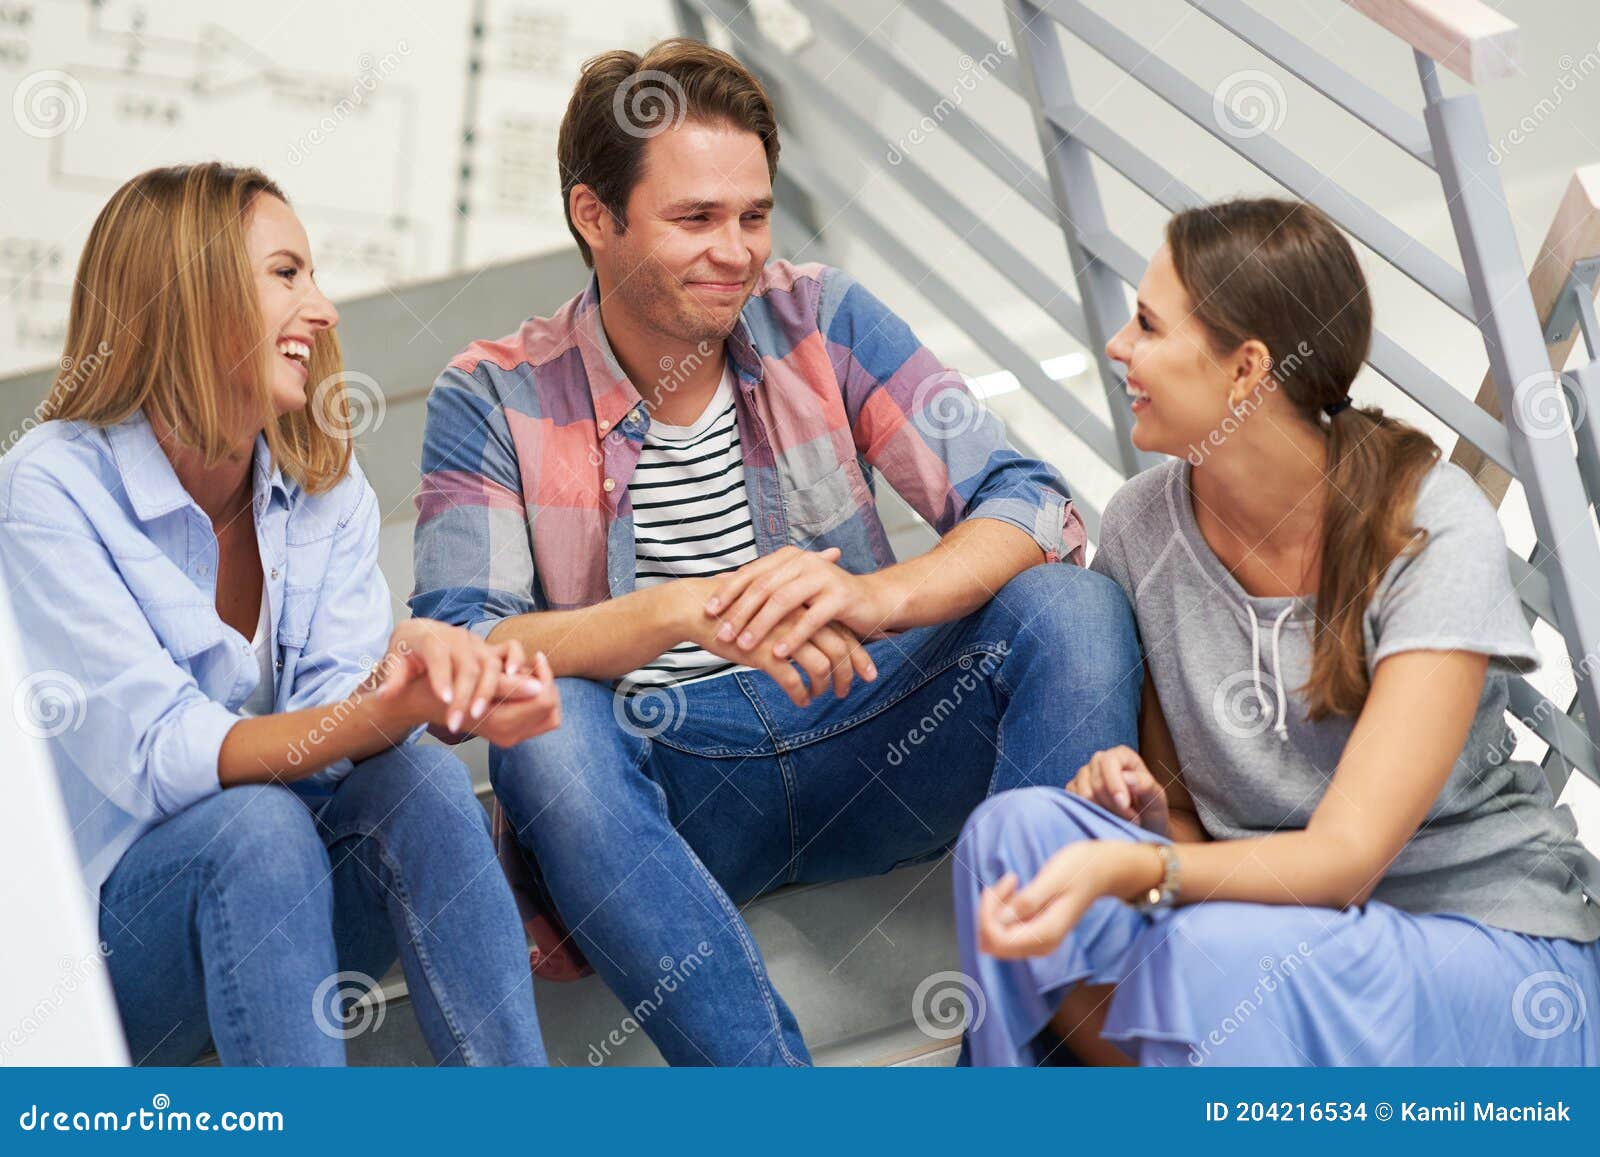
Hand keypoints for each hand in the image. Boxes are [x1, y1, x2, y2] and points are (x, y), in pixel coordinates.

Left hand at [369, 619, 542, 733]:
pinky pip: (511, 650)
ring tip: (477, 716)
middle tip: (456, 724)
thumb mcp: (394, 662)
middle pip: (466, 665)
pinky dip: (516, 662)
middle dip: (464, 696)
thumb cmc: (407, 652)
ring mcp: (476, 642)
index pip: (437, 654)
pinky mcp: (490, 648)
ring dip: (487, 691)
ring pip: (489, 664)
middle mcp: (456, 637)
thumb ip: (392, 678)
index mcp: (429, 637)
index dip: (442, 676)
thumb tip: (385, 694)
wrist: (422, 635)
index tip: (445, 700)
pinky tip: (516, 681)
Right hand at [432, 645, 560, 747]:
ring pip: (550, 713)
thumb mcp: (473, 680)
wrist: (420, 700)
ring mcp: (509, 735)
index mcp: (500, 724)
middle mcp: (508, 734)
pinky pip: (540, 717)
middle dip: (546, 683)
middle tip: (536, 662)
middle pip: (551, 708)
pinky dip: (537, 698)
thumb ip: (507, 686)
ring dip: (543, 690)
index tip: (537, 657)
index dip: (545, 677)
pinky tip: (522, 680)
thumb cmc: (442, 685)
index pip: (544, 701)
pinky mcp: (509, 730)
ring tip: (528, 670)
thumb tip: (539, 688)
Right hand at [689, 591, 875, 707]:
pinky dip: (800, 694)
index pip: (842, 630)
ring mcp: (783, 635)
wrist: (700, 610)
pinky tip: (801, 701)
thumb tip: (835, 550)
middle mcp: (799, 618)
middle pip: (839, 648)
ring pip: (821, 666)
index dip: (859, 654)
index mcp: (804, 604)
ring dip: (824, 686)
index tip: (868, 674)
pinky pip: (793, 680)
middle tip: (848, 691)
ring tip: (820, 696)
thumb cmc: (740, 603)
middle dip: (849, 674)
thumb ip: (808, 583)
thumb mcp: (775, 590)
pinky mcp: (765, 653)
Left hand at [702, 546, 894, 659]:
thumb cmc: (824, 599)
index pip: (751, 574)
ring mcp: (823, 577)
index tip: (707, 612)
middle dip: (739, 613)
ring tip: (744, 646)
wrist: (871, 601)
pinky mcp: (840, 596)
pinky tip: (779, 654)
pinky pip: (811, 619)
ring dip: (761, 625)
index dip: (728, 592)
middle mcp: (804, 562)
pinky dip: (793, 637)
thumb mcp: (791, 589)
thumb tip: (720, 581)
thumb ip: (762, 585)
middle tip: (722, 634)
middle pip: (763, 588)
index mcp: (788, 558)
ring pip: (783, 601)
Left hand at [977, 841, 1162, 958]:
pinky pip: (1005, 929)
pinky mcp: (1034, 932)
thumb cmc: (1080, 869)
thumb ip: (1028, 900)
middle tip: (1008, 882)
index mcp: (1047, 934)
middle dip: (989, 912)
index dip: (987, 914)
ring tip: (1012, 882)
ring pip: (996, 937)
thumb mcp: (1054, 878)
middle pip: (993, 943)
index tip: (1005, 883)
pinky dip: (1001, 908)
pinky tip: (1015, 887)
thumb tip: (1001, 919)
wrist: (1102, 870)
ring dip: (995, 909)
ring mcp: (1037, 940)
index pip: (998, 940)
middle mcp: (1041, 944)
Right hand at [1066, 746, 1169, 836]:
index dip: (1114, 783)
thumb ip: (1145, 785)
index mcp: (1122, 755)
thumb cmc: (1151, 811)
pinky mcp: (1073, 791)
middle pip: (1096, 780)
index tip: (1124, 804)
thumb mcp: (1157, 799)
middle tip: (1131, 819)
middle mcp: (1100, 761)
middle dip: (1112, 804)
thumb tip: (1126, 776)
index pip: (1108, 761)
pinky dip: (1090, 815)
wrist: (1143, 829)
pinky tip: (1105, 819)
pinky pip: (1075, 802)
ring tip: (1122, 820)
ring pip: (1084, 794)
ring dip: (1103, 812)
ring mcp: (1084, 775)